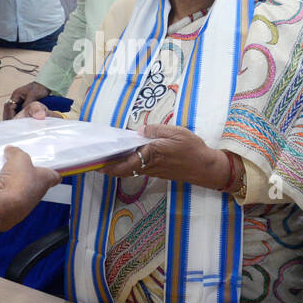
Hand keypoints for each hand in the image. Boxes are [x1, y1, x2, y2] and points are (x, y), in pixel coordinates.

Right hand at [0, 146, 59, 225]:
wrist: (5, 204)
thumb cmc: (20, 183)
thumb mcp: (19, 158)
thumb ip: (16, 152)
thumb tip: (11, 150)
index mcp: (46, 179)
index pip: (55, 176)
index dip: (52, 170)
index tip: (49, 165)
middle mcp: (37, 191)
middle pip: (34, 179)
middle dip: (26, 171)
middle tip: (17, 162)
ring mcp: (24, 200)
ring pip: (19, 186)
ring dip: (12, 179)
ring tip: (4, 169)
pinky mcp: (11, 204)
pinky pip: (7, 192)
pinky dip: (1, 186)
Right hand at [4, 82, 49, 119]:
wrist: (44, 85)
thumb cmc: (39, 88)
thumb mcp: (33, 96)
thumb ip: (27, 103)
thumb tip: (23, 112)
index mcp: (16, 94)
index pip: (9, 106)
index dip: (10, 114)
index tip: (13, 120)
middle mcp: (16, 97)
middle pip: (9, 108)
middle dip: (9, 116)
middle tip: (10, 124)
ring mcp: (19, 100)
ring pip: (12, 110)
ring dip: (13, 116)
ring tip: (13, 123)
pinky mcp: (23, 102)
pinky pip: (17, 110)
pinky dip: (17, 114)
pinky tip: (19, 120)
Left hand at [98, 124, 227, 189]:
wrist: (206, 168)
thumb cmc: (193, 149)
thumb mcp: (176, 132)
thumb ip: (156, 130)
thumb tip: (140, 130)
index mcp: (151, 154)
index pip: (124, 164)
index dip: (108, 165)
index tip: (96, 162)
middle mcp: (149, 165)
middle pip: (123, 170)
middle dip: (108, 167)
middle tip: (96, 160)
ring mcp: (153, 171)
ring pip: (130, 170)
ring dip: (117, 165)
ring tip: (108, 156)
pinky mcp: (158, 172)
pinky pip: (139, 169)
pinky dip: (129, 164)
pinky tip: (127, 155)